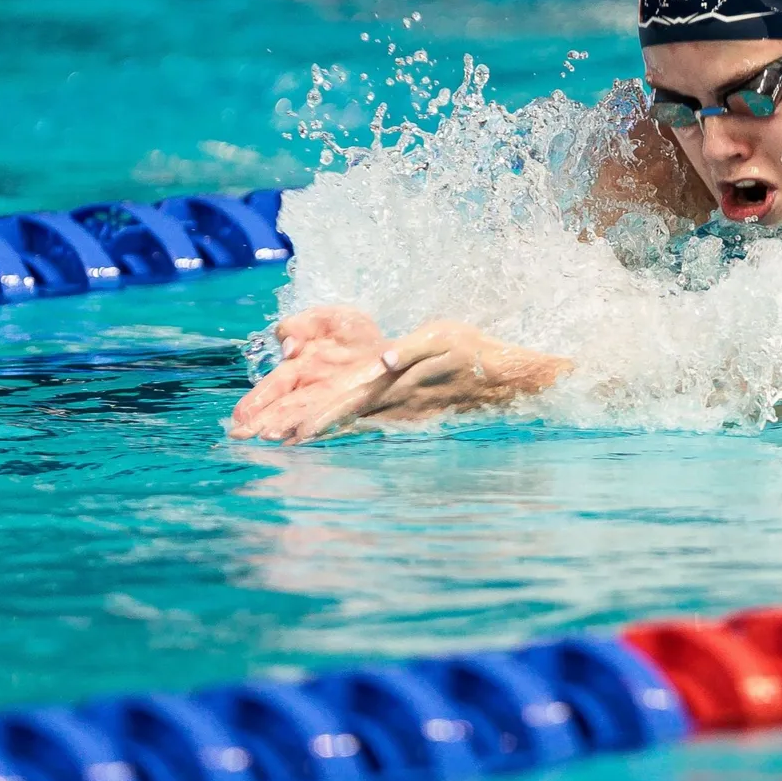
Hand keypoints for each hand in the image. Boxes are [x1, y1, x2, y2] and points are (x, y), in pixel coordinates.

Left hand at [228, 308, 570, 443]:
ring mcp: (405, 415)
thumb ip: (413, 349)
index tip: (293, 433)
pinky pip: (373, 428)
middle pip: (347, 419)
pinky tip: (333, 438)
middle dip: (314, 430)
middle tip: (277, 443)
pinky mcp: (412, 417)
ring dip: (326, 435)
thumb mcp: (443, 337)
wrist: (503, 379)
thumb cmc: (472, 351)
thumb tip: (387, 359)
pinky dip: (348, 434)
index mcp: (398, 384)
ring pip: (356, 427)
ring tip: (292, 443)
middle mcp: (397, 405)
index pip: (351, 403)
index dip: (322, 418)